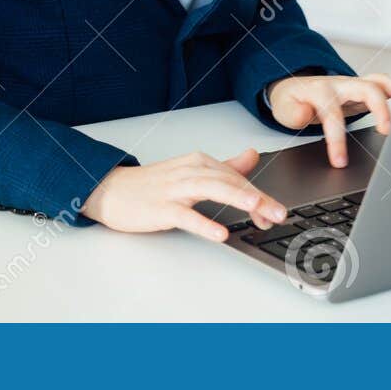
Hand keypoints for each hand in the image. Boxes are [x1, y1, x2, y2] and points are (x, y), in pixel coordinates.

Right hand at [80, 148, 287, 240]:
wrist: (111, 190)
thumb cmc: (152, 184)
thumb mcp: (192, 172)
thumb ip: (224, 166)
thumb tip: (251, 155)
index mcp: (200, 163)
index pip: (236, 177)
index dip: (259, 195)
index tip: (275, 213)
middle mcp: (190, 171)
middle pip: (229, 182)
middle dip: (257, 198)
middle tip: (278, 213)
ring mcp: (174, 189)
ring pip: (210, 189)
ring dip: (235, 198)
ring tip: (257, 208)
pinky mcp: (160, 208)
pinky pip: (185, 216)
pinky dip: (203, 224)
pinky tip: (219, 233)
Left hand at [265, 73, 390, 167]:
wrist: (296, 87)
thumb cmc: (293, 101)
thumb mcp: (283, 108)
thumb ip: (292, 113)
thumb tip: (305, 114)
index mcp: (321, 91)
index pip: (333, 114)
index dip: (337, 139)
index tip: (340, 162)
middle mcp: (342, 85)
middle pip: (367, 88)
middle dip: (380, 108)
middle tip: (387, 132)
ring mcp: (356, 85)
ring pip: (383, 82)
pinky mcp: (366, 89)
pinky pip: (389, 86)